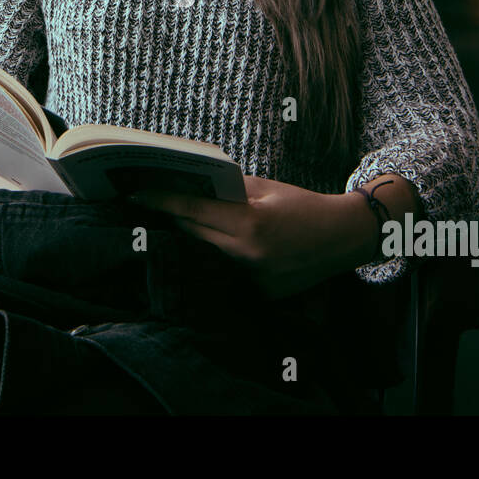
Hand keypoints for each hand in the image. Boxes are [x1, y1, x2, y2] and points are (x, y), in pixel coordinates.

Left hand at [132, 175, 373, 299]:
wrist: (342, 238)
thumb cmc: (304, 206)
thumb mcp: (267, 188)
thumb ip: (229, 189)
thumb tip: (194, 185)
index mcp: (249, 223)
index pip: (192, 210)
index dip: (161, 200)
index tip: (135, 194)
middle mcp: (247, 254)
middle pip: (194, 233)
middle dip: (173, 216)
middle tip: (149, 201)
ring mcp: (252, 279)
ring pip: (207, 253)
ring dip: (194, 237)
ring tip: (177, 220)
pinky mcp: (259, 293)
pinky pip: (227, 271)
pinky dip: (219, 255)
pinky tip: (215, 243)